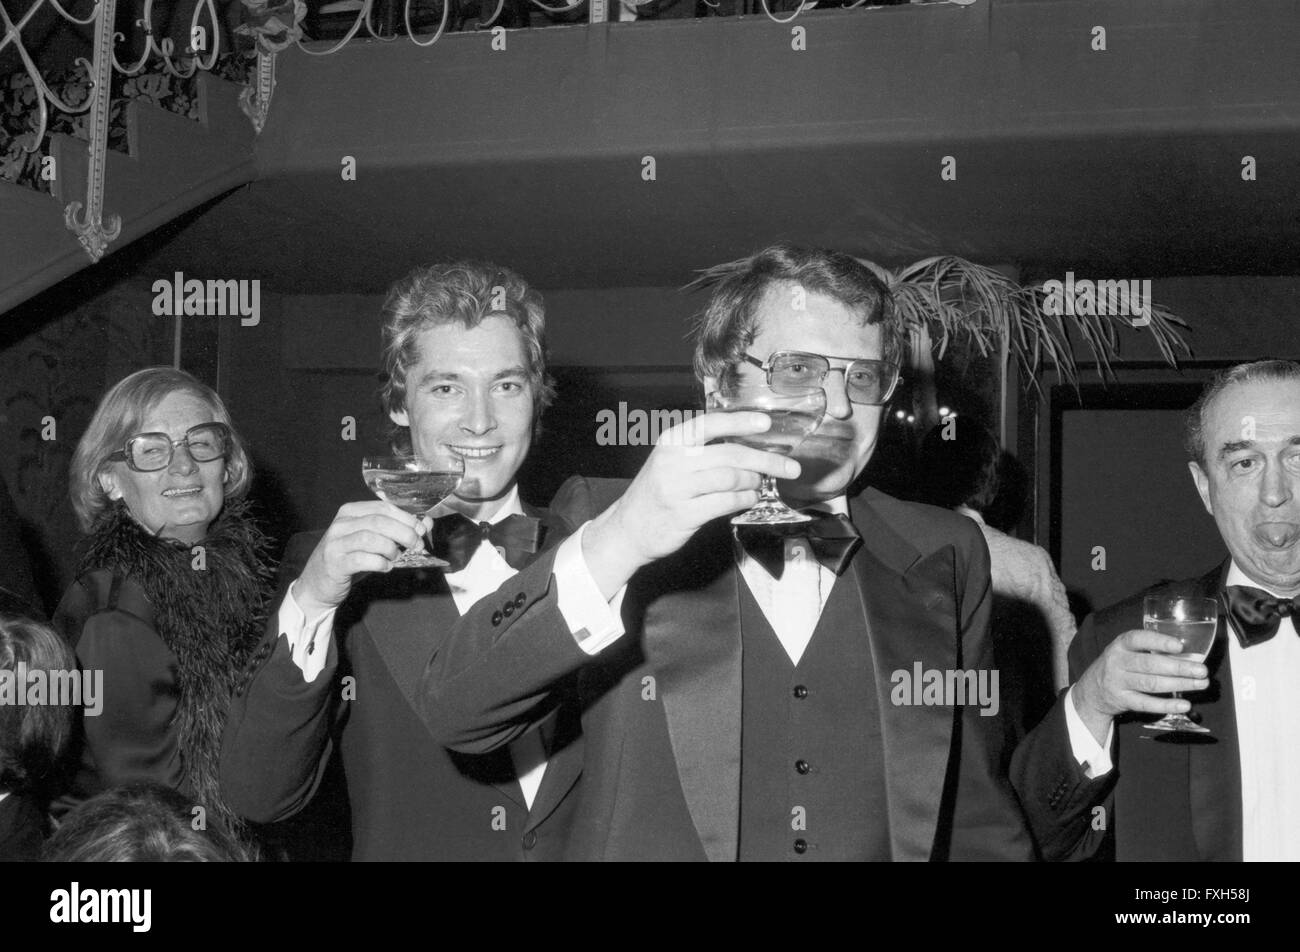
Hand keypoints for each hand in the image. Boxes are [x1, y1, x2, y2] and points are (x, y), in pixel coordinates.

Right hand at [295, 501, 429, 616]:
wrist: (318, 584)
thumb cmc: (349, 559)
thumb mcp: (372, 541)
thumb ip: (396, 530)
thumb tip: (427, 523)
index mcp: (350, 512)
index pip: (383, 507)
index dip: (407, 518)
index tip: (422, 530)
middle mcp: (341, 524)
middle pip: (379, 521)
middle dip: (404, 533)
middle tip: (417, 545)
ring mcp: (336, 543)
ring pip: (371, 538)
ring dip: (391, 548)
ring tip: (396, 557)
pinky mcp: (335, 563)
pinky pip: (362, 559)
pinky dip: (380, 563)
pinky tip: (385, 567)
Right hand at [582, 411, 797, 597]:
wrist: (628, 529)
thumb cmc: (656, 493)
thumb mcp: (670, 461)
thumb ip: (701, 451)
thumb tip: (748, 446)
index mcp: (672, 441)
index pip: (711, 423)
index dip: (741, 422)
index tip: (767, 423)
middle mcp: (673, 461)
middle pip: (730, 454)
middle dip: (766, 460)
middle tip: (790, 467)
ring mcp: (677, 488)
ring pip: (731, 478)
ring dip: (753, 482)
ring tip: (759, 485)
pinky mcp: (684, 514)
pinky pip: (725, 502)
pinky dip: (744, 500)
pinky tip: (749, 499)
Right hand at [1071, 628, 1210, 743]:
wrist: (1092, 690)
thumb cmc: (1120, 665)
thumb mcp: (1128, 652)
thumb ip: (1152, 651)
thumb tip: (1190, 656)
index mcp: (1120, 645)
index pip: (1138, 639)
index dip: (1159, 642)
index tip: (1180, 646)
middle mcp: (1117, 662)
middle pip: (1149, 664)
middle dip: (1178, 667)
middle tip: (1202, 670)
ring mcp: (1118, 682)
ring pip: (1151, 684)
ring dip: (1179, 684)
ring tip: (1201, 684)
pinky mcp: (1122, 700)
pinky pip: (1146, 704)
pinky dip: (1167, 705)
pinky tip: (1184, 704)